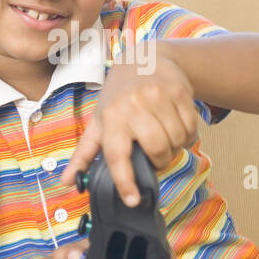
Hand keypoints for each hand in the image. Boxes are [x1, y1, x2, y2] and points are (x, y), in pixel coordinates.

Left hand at [57, 50, 200, 206]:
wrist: (144, 58)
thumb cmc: (118, 96)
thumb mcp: (99, 121)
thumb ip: (84, 155)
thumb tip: (67, 181)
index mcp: (111, 117)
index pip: (116, 155)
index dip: (125, 181)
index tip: (133, 200)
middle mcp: (134, 106)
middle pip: (157, 150)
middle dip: (160, 161)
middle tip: (155, 156)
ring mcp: (159, 97)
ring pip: (177, 141)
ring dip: (175, 148)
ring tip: (166, 140)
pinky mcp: (179, 92)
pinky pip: (191, 128)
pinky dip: (187, 137)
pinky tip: (177, 128)